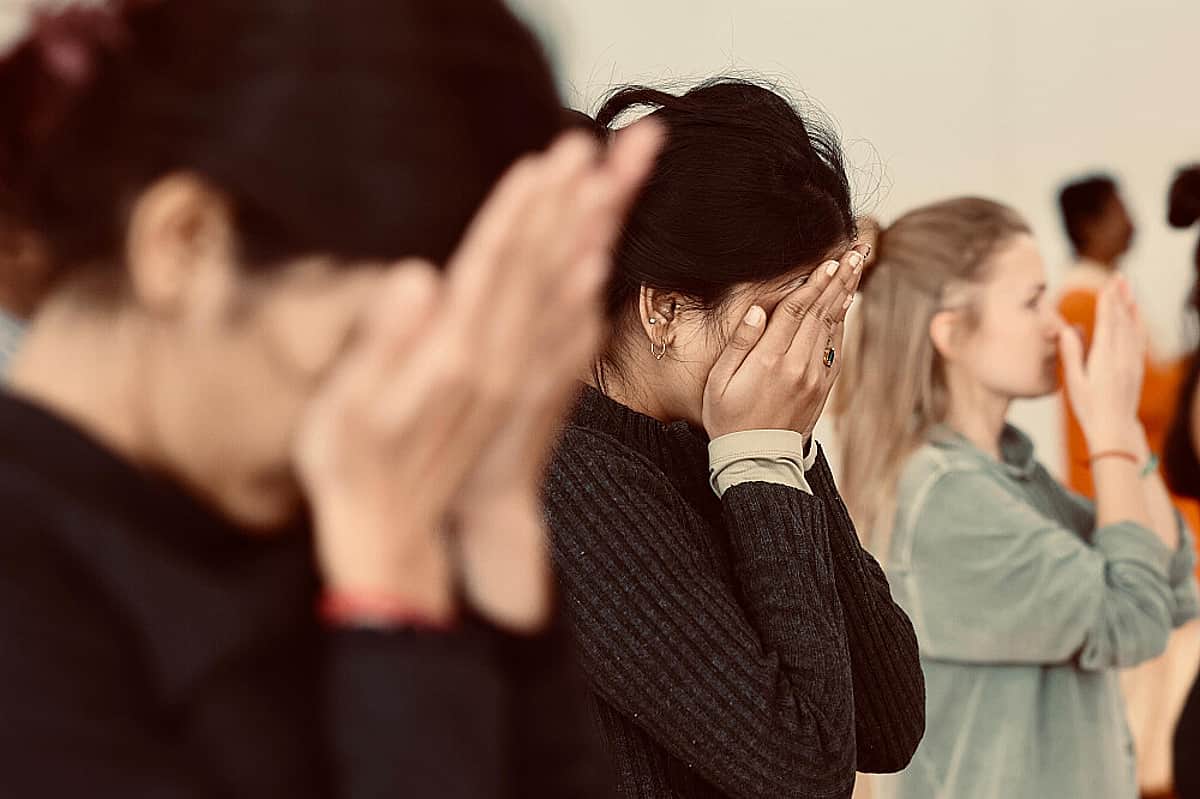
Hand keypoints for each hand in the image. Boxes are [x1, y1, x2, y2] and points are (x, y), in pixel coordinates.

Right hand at [295, 124, 661, 628]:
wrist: (398, 543)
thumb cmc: (356, 473)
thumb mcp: (346, 412)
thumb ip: (385, 342)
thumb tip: (420, 276)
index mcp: (456, 355)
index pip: (493, 265)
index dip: (519, 210)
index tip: (546, 159)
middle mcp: (498, 362)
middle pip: (539, 268)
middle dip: (565, 202)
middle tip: (595, 146)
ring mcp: (518, 382)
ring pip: (562, 296)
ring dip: (585, 237)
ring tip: (610, 187)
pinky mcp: (526, 401)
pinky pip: (567, 342)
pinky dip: (585, 299)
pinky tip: (598, 272)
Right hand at [702, 243, 869, 438]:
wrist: (756, 459)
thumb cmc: (729, 418)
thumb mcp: (720, 382)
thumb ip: (740, 344)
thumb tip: (758, 310)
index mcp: (771, 361)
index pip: (797, 311)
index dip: (814, 283)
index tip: (830, 261)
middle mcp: (799, 366)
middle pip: (822, 312)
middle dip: (839, 279)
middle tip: (857, 252)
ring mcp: (815, 377)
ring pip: (832, 326)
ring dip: (845, 294)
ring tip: (857, 266)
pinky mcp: (823, 386)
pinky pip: (836, 347)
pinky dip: (842, 322)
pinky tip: (845, 303)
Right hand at [1059, 276, 1145, 452]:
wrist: (1115, 428)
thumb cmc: (1089, 408)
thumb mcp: (1074, 382)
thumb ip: (1072, 354)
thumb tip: (1068, 328)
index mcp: (1104, 358)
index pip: (1107, 322)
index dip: (1107, 301)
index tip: (1107, 283)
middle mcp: (1122, 356)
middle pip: (1122, 319)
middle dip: (1120, 296)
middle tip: (1119, 276)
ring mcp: (1132, 361)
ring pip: (1133, 326)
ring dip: (1130, 305)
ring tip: (1128, 287)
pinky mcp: (1136, 367)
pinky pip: (1139, 338)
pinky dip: (1138, 321)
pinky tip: (1137, 313)